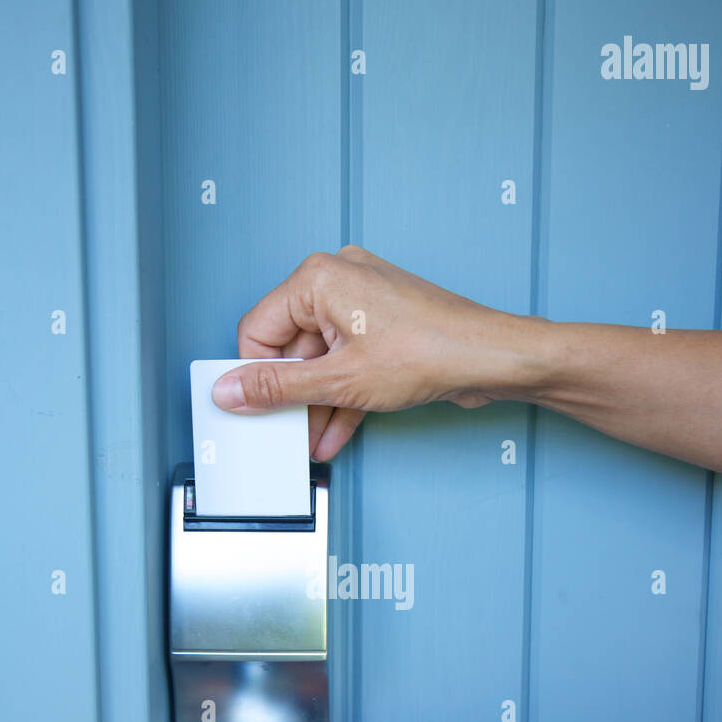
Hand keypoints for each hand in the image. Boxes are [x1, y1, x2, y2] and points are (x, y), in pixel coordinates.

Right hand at [211, 247, 548, 458]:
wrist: (490, 358)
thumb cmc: (428, 350)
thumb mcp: (338, 380)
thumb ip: (277, 388)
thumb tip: (231, 392)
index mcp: (317, 278)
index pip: (258, 329)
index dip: (255, 376)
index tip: (252, 409)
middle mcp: (338, 281)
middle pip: (291, 348)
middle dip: (291, 398)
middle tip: (284, 434)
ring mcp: (362, 304)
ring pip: (322, 361)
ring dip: (316, 405)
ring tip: (310, 443)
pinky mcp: (383, 328)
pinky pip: (348, 363)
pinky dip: (341, 397)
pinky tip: (332, 435)